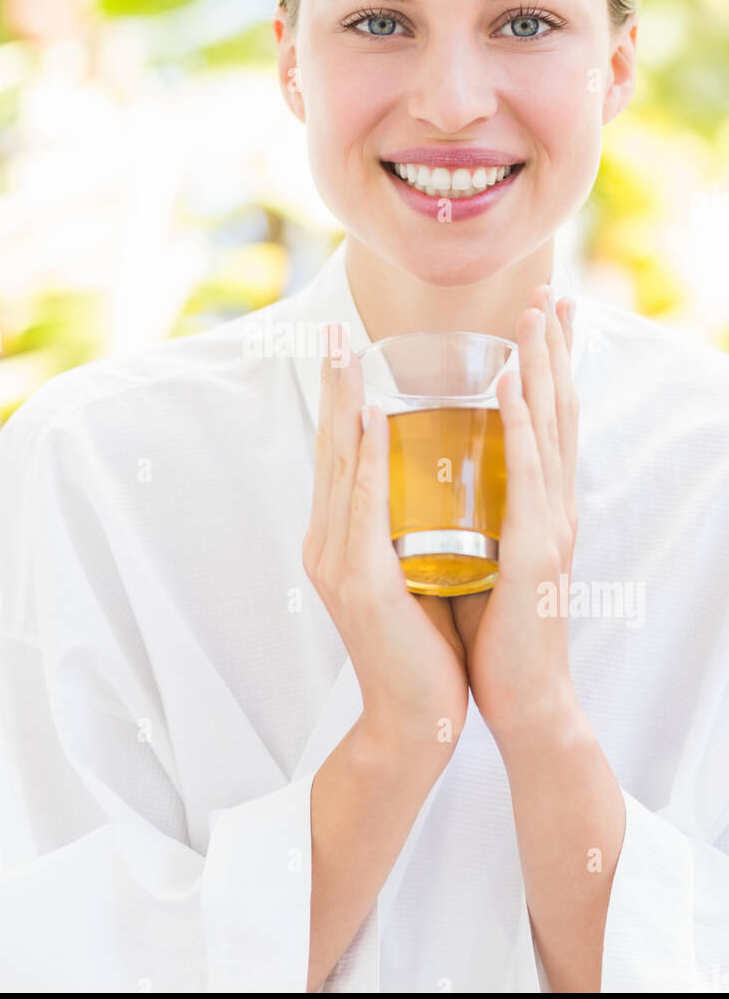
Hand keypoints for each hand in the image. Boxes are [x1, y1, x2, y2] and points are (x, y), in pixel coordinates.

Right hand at [302, 324, 468, 764]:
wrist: (415, 720)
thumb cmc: (425, 646)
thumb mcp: (416, 572)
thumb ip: (411, 529)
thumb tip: (436, 484)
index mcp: (341, 539)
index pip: (340, 456)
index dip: (341, 400)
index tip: (346, 349)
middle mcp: (327, 542)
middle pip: (330, 449)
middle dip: (332, 386)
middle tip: (332, 331)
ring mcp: (336, 562)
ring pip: (339, 465)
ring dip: (343, 403)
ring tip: (346, 353)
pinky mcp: (359, 582)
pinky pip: (362, 505)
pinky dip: (364, 457)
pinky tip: (369, 417)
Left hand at [450, 287, 580, 746]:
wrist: (523, 705)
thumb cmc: (495, 635)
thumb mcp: (484, 562)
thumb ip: (473, 522)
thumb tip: (439, 491)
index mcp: (540, 510)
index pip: (546, 424)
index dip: (549, 369)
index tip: (543, 319)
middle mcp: (553, 509)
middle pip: (558, 412)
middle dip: (555, 350)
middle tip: (553, 293)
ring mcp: (549, 528)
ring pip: (548, 429)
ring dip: (542, 367)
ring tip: (534, 314)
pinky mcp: (534, 553)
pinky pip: (525, 475)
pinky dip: (520, 423)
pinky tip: (511, 383)